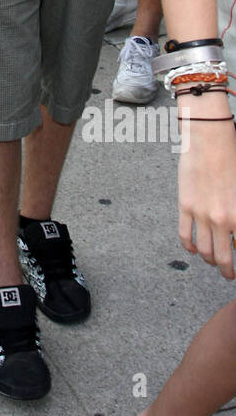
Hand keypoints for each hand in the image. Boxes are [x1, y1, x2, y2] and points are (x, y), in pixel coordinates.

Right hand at [178, 115, 235, 278]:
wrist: (210, 140)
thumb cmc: (232, 159)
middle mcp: (221, 219)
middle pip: (223, 257)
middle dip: (227, 270)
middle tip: (229, 275)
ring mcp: (201, 214)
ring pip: (204, 250)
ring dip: (209, 260)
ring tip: (213, 263)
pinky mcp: (185, 206)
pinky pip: (185, 234)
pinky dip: (189, 247)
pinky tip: (193, 250)